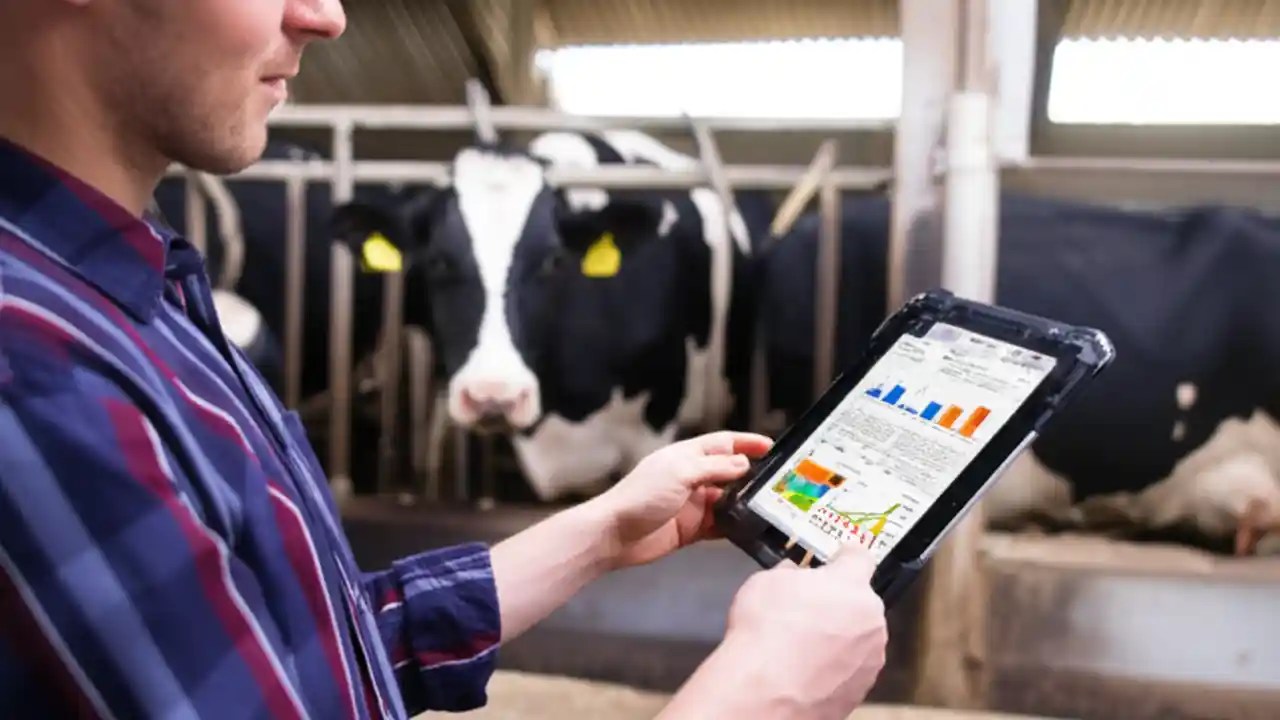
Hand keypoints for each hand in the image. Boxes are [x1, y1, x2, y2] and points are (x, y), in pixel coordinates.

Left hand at [589, 431, 772, 568]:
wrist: (614, 535)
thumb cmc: (642, 496)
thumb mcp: (679, 474)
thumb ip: (713, 468)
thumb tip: (743, 463)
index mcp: (687, 457)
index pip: (723, 444)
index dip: (746, 443)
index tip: (772, 447)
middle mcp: (692, 478)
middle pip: (729, 472)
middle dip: (753, 475)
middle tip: (782, 481)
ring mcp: (693, 504)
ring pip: (728, 500)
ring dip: (747, 503)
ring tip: (774, 507)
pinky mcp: (692, 529)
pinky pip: (720, 525)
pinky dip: (735, 526)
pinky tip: (753, 529)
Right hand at [719, 544, 887, 718]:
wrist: (765, 691)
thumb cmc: (766, 632)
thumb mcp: (766, 581)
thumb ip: (788, 574)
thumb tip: (792, 576)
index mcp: (851, 584)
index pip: (861, 558)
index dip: (845, 557)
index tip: (837, 559)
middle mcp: (870, 619)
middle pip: (861, 603)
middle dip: (838, 604)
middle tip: (806, 611)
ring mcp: (870, 658)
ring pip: (859, 639)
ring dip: (839, 639)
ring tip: (802, 648)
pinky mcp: (861, 690)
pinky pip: (851, 670)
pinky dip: (834, 669)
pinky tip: (806, 671)